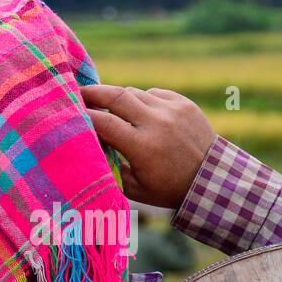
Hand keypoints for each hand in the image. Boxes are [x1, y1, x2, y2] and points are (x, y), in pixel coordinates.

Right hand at [81, 84, 215, 208]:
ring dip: (118, 98)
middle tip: (78, 93)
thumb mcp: (134, 187)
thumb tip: (90, 144)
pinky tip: (138, 113)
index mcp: (143, 147)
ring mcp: (172, 110)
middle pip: (116, 95)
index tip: (69, 113)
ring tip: (107, 105)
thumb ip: (110, 166)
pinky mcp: (183, 103)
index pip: (104, 122)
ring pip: (134, 92)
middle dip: (93, 92)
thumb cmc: (167, 188)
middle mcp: (157, 123)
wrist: (212, 179)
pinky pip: (153, 94)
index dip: (83, 115)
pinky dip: (141, 101)